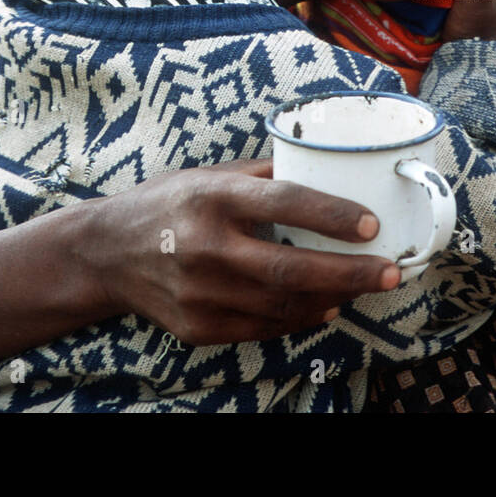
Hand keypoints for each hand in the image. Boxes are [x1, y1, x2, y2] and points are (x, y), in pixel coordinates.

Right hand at [86, 158, 400, 344]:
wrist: (105, 253)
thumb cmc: (169, 203)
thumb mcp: (212, 174)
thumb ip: (267, 175)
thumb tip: (329, 168)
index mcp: (212, 197)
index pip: (284, 202)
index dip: (332, 215)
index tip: (371, 224)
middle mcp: (203, 246)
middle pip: (290, 269)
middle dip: (349, 273)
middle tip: (390, 271)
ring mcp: (198, 293)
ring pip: (282, 305)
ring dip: (332, 298)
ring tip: (363, 286)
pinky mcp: (196, 326)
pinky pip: (262, 328)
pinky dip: (300, 319)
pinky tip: (325, 306)